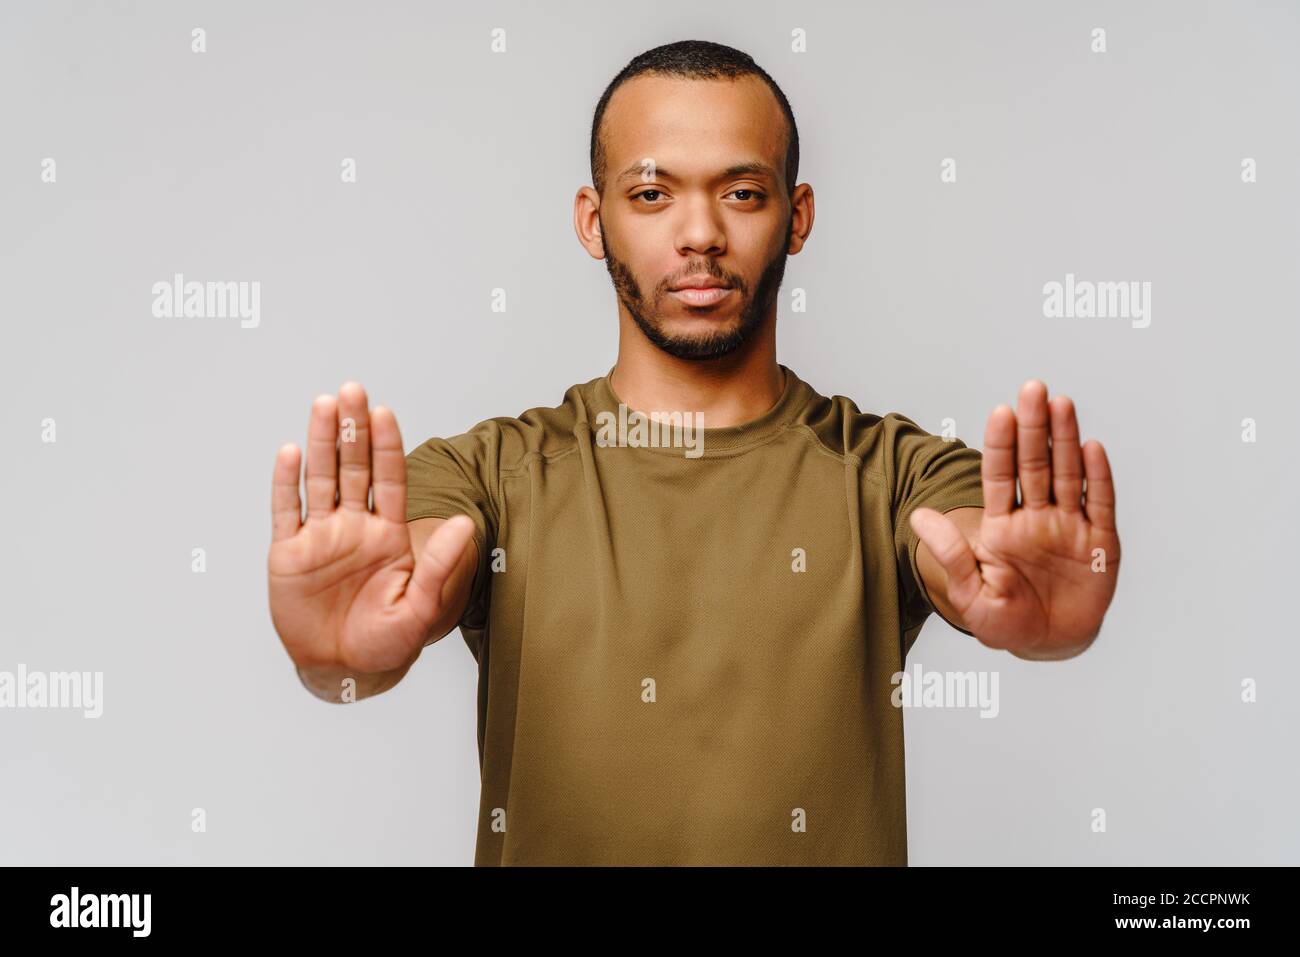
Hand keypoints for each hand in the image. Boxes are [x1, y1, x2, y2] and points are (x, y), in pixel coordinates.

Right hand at [267, 382, 475, 676]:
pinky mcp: (289, 553)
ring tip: (323, 405)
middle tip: (351, 390)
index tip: (384, 412)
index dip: (387, 445)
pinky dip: (286, 482)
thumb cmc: (386, 642)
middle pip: (353, 467)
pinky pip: (287, 511)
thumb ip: (439, 566)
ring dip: (320, 442)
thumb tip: (466, 524)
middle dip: (352, 429)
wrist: (344, 669)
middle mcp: (354, 526)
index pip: (389, 479)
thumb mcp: (420, 608)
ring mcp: (321, 536)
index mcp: (388, 533)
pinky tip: (289, 452)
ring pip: (320, 479)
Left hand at [908, 380, 1119, 656]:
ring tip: (1061, 404)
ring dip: (1065, 439)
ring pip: (1067, 475)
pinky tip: (1091, 448)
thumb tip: (917, 518)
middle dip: (1034, 428)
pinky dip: (1097, 478)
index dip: (1000, 444)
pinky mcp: (1099, 543)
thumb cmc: (1005, 621)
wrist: (1048, 645)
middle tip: (1033, 388)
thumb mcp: (971, 595)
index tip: (1000, 412)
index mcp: (1002, 525)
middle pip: (1035, 464)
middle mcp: (1036, 517)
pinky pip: (1099, 505)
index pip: (999, 476)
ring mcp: (1069, 526)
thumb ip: (951, 557)